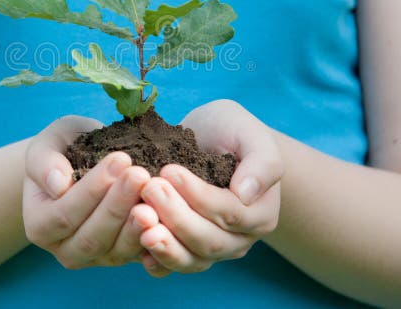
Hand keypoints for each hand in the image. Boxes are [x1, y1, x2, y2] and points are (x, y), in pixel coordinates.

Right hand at [23, 115, 164, 269]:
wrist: (82, 163)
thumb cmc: (62, 150)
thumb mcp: (47, 145)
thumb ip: (44, 162)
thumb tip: (58, 184)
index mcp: (39, 225)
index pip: (64, 214)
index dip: (92, 190)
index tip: (119, 159)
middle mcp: (65, 250)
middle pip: (92, 237)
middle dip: (118, 205)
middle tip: (140, 174)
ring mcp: (96, 258)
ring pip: (118, 250)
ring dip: (138, 224)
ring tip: (155, 196)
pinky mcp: (124, 257)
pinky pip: (141, 255)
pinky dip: (155, 237)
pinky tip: (167, 215)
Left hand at [138, 99, 282, 276]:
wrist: (210, 140)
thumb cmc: (231, 132)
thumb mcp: (249, 133)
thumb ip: (262, 162)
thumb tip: (246, 193)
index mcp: (260, 213)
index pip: (229, 213)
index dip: (198, 195)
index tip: (169, 171)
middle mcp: (239, 240)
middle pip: (208, 240)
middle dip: (175, 216)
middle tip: (149, 188)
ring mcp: (212, 251)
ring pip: (190, 259)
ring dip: (163, 243)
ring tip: (139, 219)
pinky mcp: (187, 254)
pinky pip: (173, 268)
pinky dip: (156, 261)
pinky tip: (138, 246)